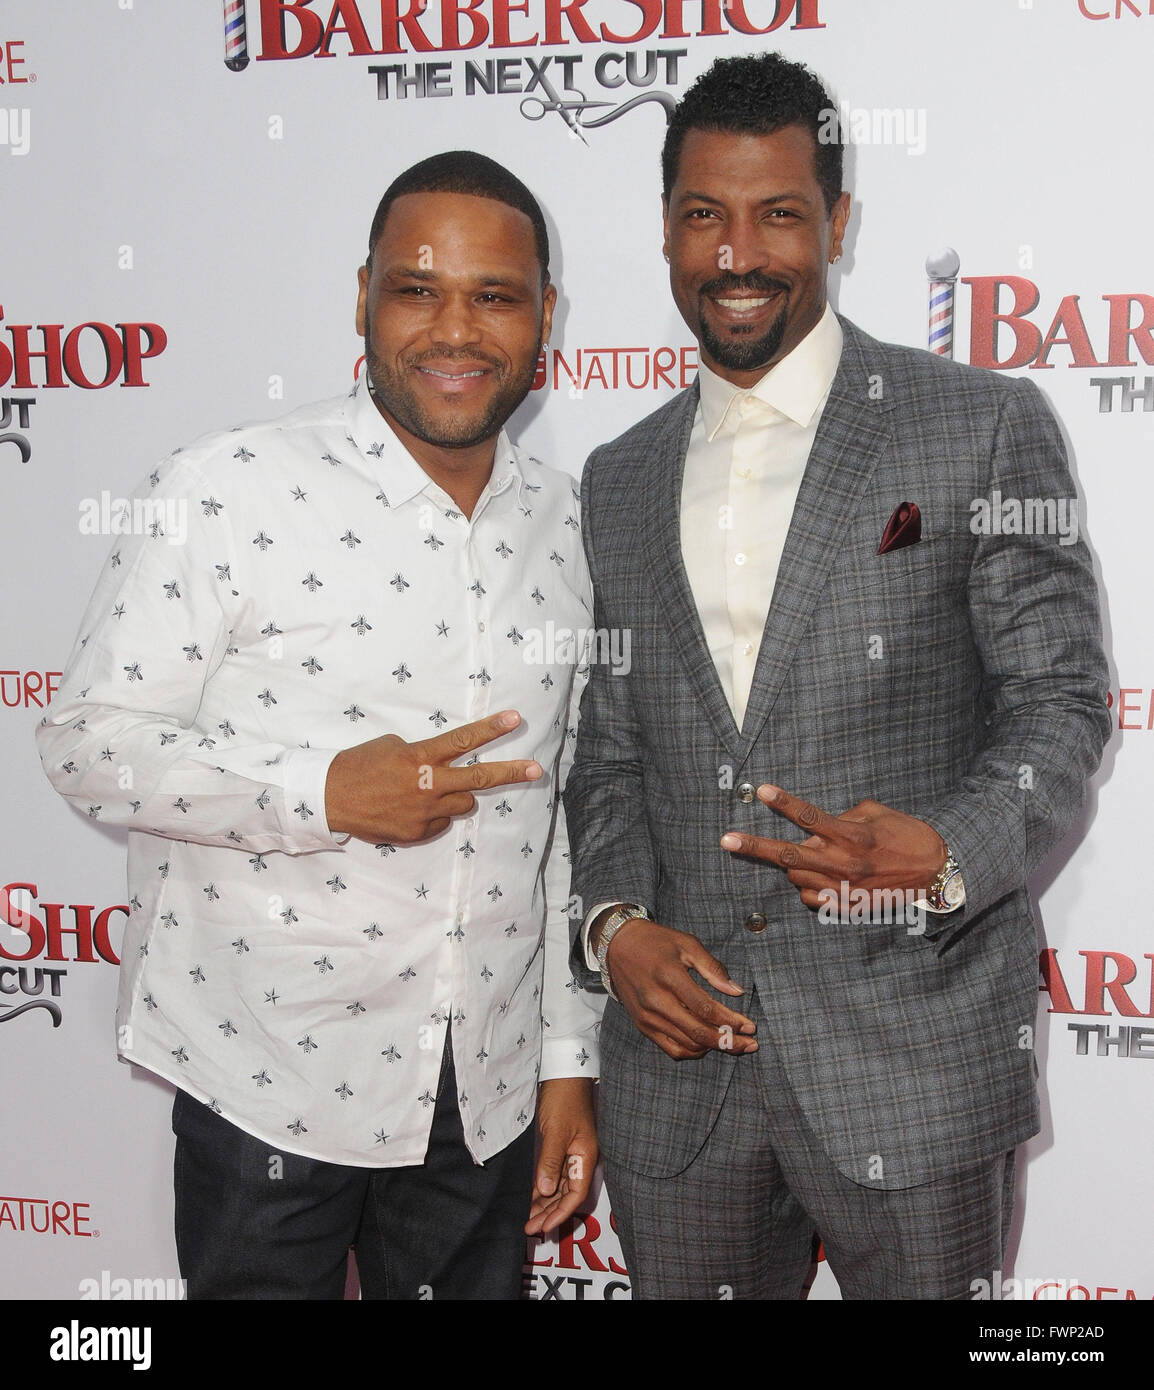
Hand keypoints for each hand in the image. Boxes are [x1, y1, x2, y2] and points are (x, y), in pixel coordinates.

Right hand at [325, 710, 541, 844]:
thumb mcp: (392, 747)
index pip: (463, 741)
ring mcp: (424, 812)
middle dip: (511, 773)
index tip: (516, 720)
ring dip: (457, 796)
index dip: (491, 729)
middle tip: (536, 769)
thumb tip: (440, 764)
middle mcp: (428, 785)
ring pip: (463, 804)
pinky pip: (440, 822)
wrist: (330, 798)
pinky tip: (409, 808)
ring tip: (431, 789)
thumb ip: (422, 754)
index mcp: (421, 758)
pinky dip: (433, 815)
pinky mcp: (417, 833)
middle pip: (480, 780)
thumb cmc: (360, 764)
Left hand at [526, 1077, 597, 1235]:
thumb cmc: (563, 1098)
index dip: (561, 1213)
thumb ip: (551, 1162)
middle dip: (550, 1212)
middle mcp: (580, 1158)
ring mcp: (571, 1152)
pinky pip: (553, 1173)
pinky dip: (543, 1186)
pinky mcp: (560, 1145)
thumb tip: (546, 1191)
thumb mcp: (555, 1132)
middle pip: (567, 1194)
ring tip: (528, 1217)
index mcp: (586, 1156)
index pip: (576, 1194)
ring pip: (560, 1185)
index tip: (544, 1226)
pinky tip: (531, 1196)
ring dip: (545, 1202)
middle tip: (529, 1228)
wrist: (563, 1072)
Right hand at [604, 917, 755, 1060]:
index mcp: (669, 977)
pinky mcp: (642, 1025)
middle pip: (698, 1032)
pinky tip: (707, 1045)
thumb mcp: (687, 944)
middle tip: (750, 1044)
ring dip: (713, 1048)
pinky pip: (671, 1049)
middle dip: (728, 1041)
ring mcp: (647, 1016)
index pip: (706, 1008)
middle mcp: (656, 1000)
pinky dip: (692, 1051)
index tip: (750, 1026)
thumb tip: (736, 991)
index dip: (731, 1020)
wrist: (618, 945)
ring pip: (687, 1044)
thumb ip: (713, 968)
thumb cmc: (656, 941)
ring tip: (733, 1044)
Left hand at [720, 784, 946, 909]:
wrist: (936, 871)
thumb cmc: (906, 835)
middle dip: (754, 846)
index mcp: (852, 836)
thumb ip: (842, 817)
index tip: (762, 791)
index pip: (810, 817)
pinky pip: (810, 897)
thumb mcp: (875, 814)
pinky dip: (808, 885)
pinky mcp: (848, 907)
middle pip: (788, 855)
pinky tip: (821, 876)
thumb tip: (815, 826)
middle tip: (726, 840)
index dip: (784, 803)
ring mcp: (844, 888)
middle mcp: (844, 863)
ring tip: (814, 855)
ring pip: (796, 877)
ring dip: (795, 864)